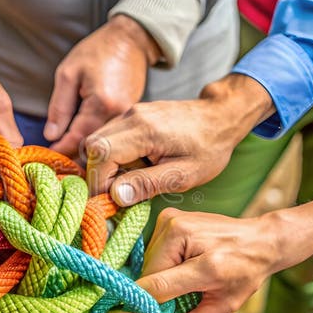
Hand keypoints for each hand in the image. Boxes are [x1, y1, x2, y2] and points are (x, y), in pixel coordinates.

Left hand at [45, 15, 155, 157]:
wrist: (130, 41)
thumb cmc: (97, 51)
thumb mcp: (68, 74)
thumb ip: (59, 108)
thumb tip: (51, 136)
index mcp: (102, 104)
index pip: (79, 138)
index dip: (62, 150)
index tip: (48, 158)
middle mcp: (120, 115)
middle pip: (95, 146)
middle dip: (74, 155)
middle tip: (56, 162)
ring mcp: (130, 117)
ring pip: (105, 143)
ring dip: (87, 150)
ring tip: (67, 154)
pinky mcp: (132, 116)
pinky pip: (114, 135)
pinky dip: (99, 140)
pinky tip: (85, 141)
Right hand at [84, 74, 273, 205]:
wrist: (221, 116)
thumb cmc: (209, 148)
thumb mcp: (184, 175)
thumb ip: (148, 184)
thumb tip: (115, 196)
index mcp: (145, 131)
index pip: (101, 154)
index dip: (98, 181)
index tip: (109, 200)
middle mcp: (132, 116)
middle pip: (91, 145)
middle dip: (97, 173)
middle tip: (116, 192)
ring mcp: (130, 112)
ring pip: (96, 139)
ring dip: (103, 164)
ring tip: (127, 179)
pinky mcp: (132, 114)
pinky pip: (108, 135)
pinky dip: (110, 155)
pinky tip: (132, 166)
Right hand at [139, 208, 280, 312]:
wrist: (260, 239)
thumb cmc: (246, 272)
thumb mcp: (225, 304)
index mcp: (203, 262)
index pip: (155, 287)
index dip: (146, 305)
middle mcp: (181, 232)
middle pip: (147, 273)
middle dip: (154, 290)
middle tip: (173, 299)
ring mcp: (171, 219)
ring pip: (146, 260)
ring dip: (156, 275)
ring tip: (181, 278)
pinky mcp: (168, 215)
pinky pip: (152, 248)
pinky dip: (161, 261)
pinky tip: (180, 264)